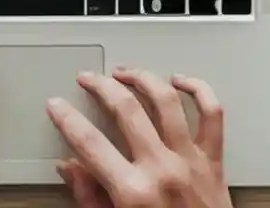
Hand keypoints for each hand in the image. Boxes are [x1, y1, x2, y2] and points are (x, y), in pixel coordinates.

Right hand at [47, 68, 230, 207]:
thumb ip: (89, 197)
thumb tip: (70, 166)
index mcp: (132, 192)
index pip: (89, 142)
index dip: (66, 119)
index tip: (56, 106)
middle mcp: (161, 170)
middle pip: (125, 109)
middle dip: (100, 86)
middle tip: (87, 78)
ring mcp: (190, 161)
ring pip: (166, 101)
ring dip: (143, 79)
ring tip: (125, 73)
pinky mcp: (213, 160)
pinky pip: (212, 114)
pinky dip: (198, 90)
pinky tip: (180, 81)